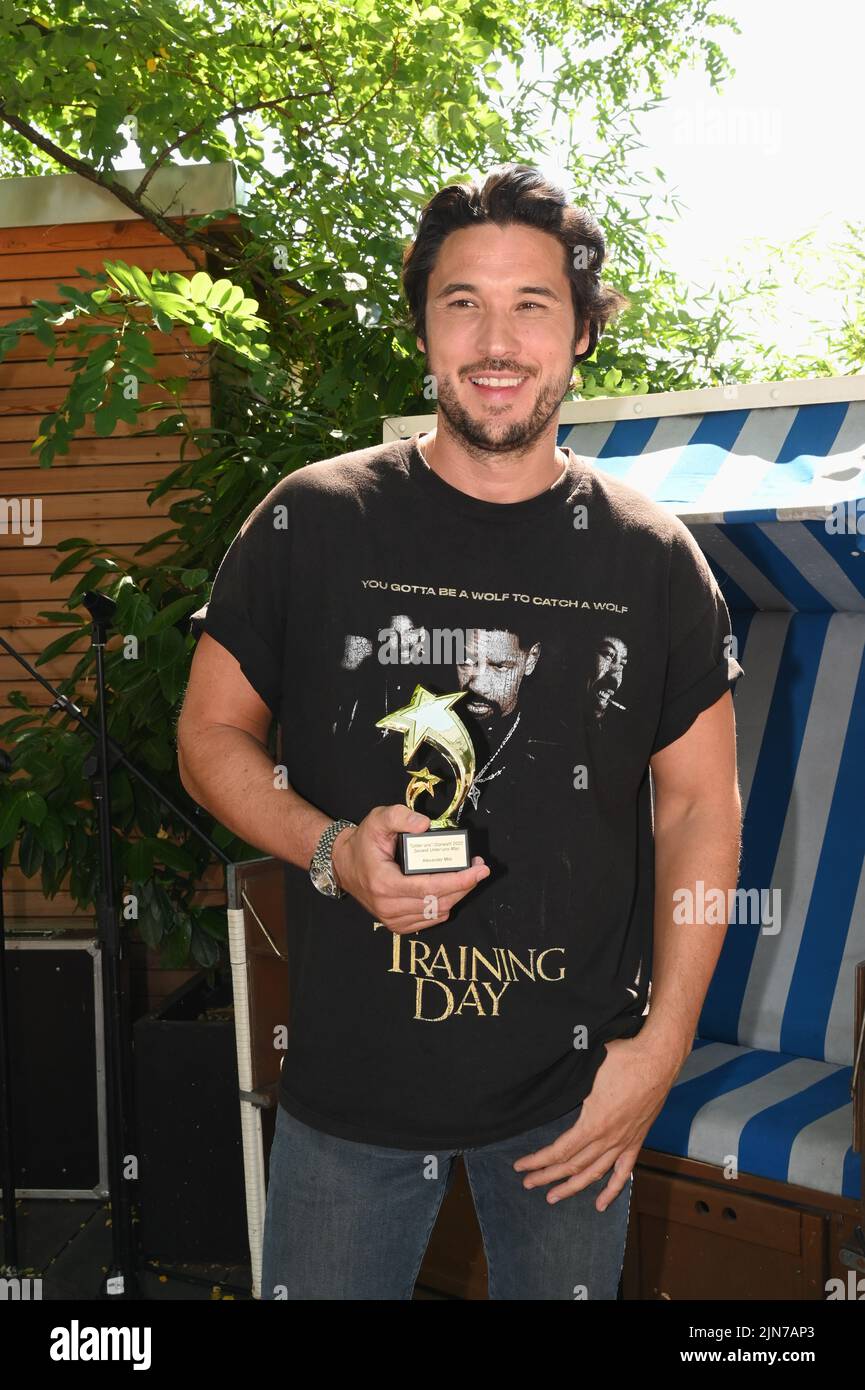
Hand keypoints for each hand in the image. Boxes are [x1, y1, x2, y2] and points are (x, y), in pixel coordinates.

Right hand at [331, 804, 488, 932]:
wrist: (344, 864)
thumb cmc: (364, 841)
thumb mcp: (378, 819)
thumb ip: (400, 816)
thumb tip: (424, 824)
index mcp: (384, 883)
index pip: (430, 888)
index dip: (459, 880)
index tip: (479, 869)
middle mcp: (388, 907)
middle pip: (439, 902)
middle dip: (465, 885)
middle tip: (480, 868)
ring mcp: (391, 919)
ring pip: (437, 913)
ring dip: (458, 895)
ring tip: (469, 875)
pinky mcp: (396, 925)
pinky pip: (429, 919)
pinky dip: (444, 905)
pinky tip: (451, 890)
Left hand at [512, 1034, 680, 1209]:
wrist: (658, 1059)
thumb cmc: (623, 1059)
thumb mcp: (588, 1069)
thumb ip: (569, 1085)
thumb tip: (548, 1085)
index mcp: (593, 1124)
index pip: (559, 1151)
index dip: (538, 1161)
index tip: (521, 1166)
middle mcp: (608, 1139)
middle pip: (572, 1166)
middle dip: (547, 1177)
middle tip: (528, 1183)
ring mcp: (623, 1142)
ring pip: (594, 1174)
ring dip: (572, 1188)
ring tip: (553, 1197)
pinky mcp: (637, 1140)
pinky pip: (623, 1172)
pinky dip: (611, 1191)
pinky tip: (599, 1204)